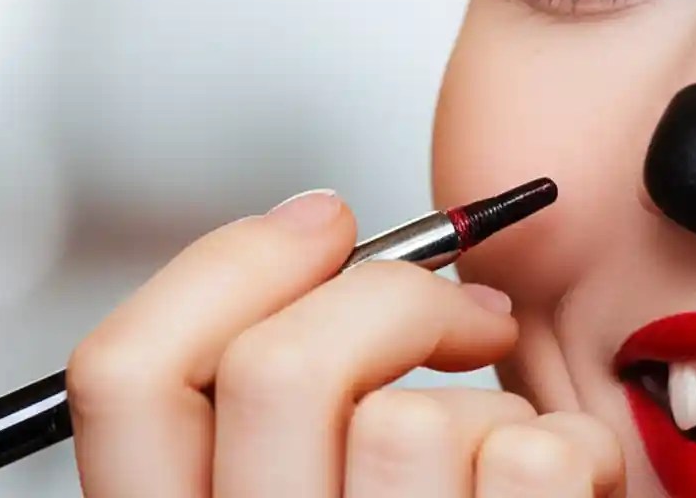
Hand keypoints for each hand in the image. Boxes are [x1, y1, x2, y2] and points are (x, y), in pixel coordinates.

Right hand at [66, 190, 624, 496]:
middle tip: (463, 312)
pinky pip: (532, 461)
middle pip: (276, 368)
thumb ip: (280, 391)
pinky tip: (563, 486)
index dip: (230, 264)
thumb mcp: (298, 474)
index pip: (124, 376)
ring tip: (503, 453)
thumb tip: (316, 233)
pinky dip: (572, 450)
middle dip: (396, 297)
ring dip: (488, 408)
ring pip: (409, 422)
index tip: (325, 224)